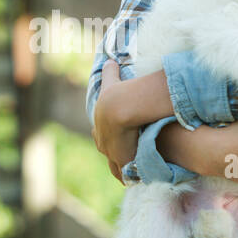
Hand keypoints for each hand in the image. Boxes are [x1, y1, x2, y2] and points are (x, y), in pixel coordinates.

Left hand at [92, 59, 138, 182]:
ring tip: (133, 170)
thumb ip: (110, 71)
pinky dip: (132, 175)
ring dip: (123, 166)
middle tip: (124, 154)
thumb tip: (109, 59)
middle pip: (107, 151)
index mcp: (99, 125)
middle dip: (114, 152)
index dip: (107, 135)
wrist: (119, 108)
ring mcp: (112, 153)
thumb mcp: (111, 81)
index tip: (115, 136)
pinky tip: (138, 178)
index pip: (101, 134)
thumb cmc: (117, 94)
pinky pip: (127, 173)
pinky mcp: (123, 161)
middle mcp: (103, 141)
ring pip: (116, 164)